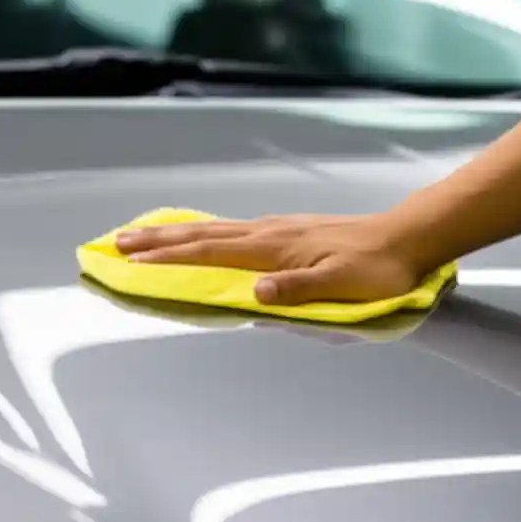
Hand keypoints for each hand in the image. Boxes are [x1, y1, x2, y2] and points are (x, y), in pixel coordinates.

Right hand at [114, 213, 427, 305]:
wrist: (406, 238)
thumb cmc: (378, 269)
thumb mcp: (343, 285)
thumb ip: (298, 289)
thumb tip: (255, 293)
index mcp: (274, 249)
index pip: (210, 252)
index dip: (169, 259)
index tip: (131, 261)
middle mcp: (267, 233)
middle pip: (200, 235)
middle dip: (155, 241)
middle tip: (114, 243)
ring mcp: (275, 229)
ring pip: (212, 228)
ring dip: (173, 234)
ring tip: (141, 236)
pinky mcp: (284, 231)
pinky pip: (229, 228)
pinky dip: (201, 230)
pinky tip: (197, 233)